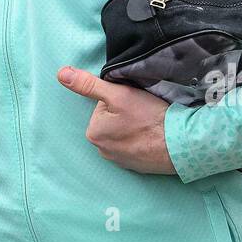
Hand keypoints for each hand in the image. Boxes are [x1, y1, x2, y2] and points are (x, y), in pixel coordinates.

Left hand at [58, 66, 174, 173]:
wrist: (180, 144)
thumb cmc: (148, 118)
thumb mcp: (117, 94)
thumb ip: (89, 84)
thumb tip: (61, 74)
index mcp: (93, 133)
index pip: (103, 106)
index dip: (119, 99)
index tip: (134, 102)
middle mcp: (102, 151)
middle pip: (112, 121)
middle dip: (125, 114)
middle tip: (144, 112)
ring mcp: (120, 161)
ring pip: (124, 133)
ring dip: (134, 127)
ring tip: (150, 124)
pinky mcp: (136, 167)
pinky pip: (135, 146)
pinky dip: (143, 140)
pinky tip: (154, 136)